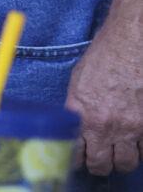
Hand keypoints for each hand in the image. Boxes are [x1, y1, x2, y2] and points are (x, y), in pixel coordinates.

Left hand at [68, 23, 142, 176]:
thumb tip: (75, 127)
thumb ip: (77, 109)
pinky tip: (136, 141)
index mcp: (81, 114)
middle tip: (101, 159)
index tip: (79, 158)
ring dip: (122, 160)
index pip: (74, 153)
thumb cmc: (103, 59)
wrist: (130, 46)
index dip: (77, 159)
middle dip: (100, 165)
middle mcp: (104, 126)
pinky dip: (141, 149)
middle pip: (101, 165)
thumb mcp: (78, 83)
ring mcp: (130, 128)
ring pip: (127, 163)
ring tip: (119, 151)